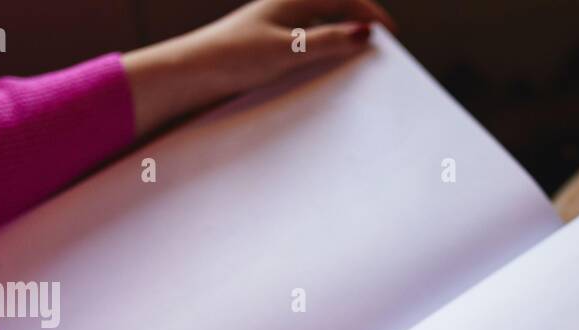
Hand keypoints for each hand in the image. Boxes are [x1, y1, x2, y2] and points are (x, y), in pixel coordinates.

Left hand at [122, 0, 395, 136]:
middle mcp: (284, 8)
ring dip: (341, 37)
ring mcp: (275, 26)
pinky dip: (324, 50)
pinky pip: (306, 41)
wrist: (189, 73)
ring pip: (320, 25)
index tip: (389, 34)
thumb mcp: (287, 50)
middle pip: (334, 7)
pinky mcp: (266, 46)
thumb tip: (363, 34)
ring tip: (358, 58)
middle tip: (379, 45)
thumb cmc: (231, 56)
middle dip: (359, 23)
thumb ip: (327, 41)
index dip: (369, 13)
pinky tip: (326, 69)